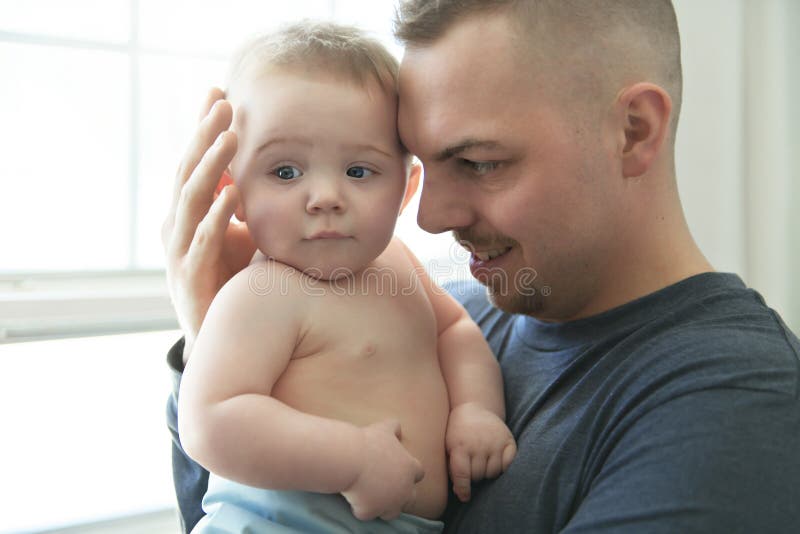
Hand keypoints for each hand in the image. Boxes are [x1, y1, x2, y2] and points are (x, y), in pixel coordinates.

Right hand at [161, 88, 255, 362]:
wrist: (221, 335)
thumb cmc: (234, 278)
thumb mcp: (244, 231)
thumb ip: (247, 200)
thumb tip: (268, 165)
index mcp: (191, 210)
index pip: (196, 159)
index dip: (204, 126)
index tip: (220, 90)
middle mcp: (179, 224)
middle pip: (189, 170)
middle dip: (205, 134)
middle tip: (223, 99)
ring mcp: (180, 250)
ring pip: (192, 199)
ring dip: (210, 166)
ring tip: (227, 135)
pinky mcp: (191, 277)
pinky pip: (202, 242)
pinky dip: (214, 217)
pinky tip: (228, 195)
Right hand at [342, 419, 424, 520]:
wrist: (350, 458)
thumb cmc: (368, 442)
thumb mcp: (384, 429)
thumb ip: (394, 428)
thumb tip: (397, 427)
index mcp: (410, 468)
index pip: (419, 474)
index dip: (409, 473)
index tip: (397, 470)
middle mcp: (405, 489)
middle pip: (410, 498)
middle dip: (400, 495)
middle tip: (384, 487)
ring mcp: (389, 503)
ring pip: (391, 513)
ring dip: (383, 507)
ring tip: (369, 497)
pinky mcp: (371, 512)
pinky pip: (366, 514)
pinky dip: (360, 508)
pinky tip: (352, 498)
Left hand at [446, 402, 516, 501]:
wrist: (473, 406)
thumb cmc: (457, 431)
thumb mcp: (448, 446)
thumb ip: (452, 468)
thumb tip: (460, 493)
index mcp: (461, 446)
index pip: (462, 475)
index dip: (463, 489)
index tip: (465, 497)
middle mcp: (479, 444)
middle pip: (478, 476)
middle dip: (473, 476)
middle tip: (471, 465)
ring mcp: (495, 442)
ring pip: (493, 473)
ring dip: (487, 472)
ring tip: (482, 461)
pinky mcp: (508, 440)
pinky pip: (508, 464)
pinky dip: (502, 467)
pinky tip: (494, 460)